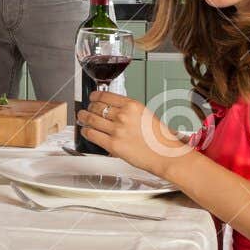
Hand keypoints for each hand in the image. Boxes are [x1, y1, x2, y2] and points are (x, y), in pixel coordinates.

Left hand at [75, 90, 191, 176]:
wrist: (166, 154)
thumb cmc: (160, 138)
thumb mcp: (145, 115)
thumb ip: (129, 112)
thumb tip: (114, 111)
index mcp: (132, 105)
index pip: (105, 95)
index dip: (95, 96)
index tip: (92, 98)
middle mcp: (123, 115)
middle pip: (96, 107)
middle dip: (89, 108)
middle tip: (86, 110)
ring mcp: (117, 130)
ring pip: (91, 119)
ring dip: (83, 117)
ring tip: (82, 117)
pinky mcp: (113, 144)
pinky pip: (92, 134)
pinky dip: (85, 132)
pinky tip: (85, 131)